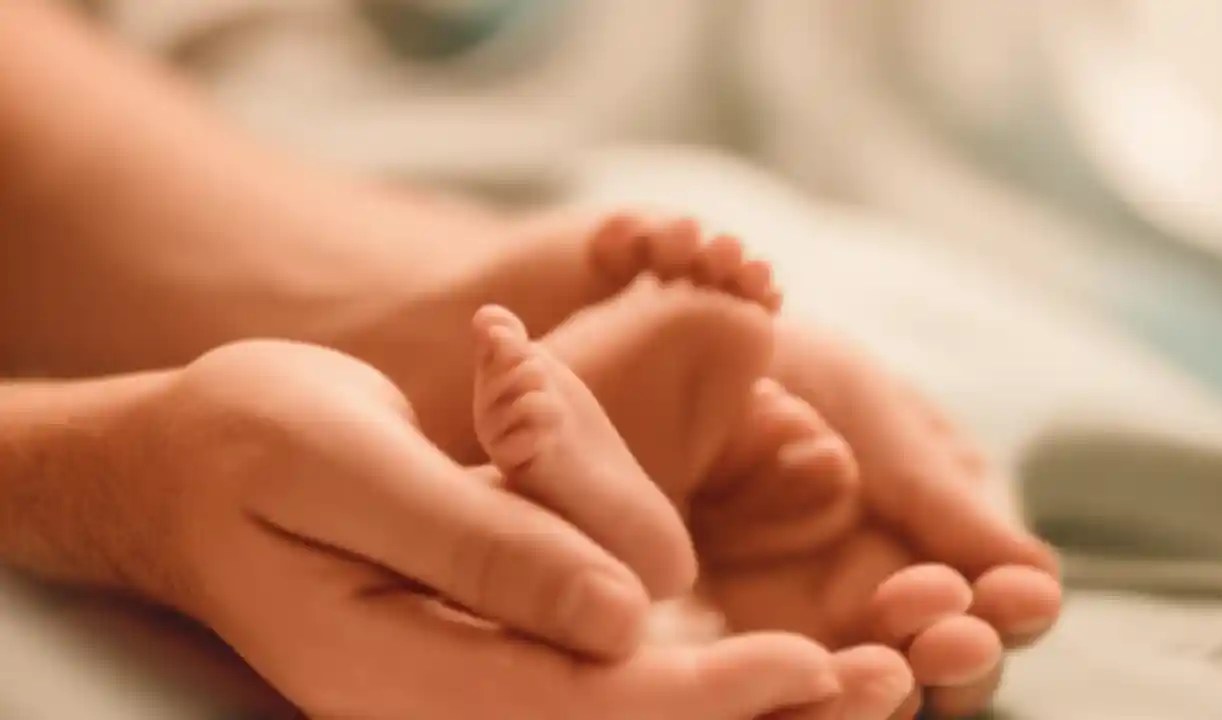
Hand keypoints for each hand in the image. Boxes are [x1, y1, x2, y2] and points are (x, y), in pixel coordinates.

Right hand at [104, 339, 842, 717]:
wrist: (195, 464)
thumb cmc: (254, 445)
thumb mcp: (350, 466)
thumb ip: (479, 543)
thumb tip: (625, 616)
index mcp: (397, 678)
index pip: (578, 710)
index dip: (704, 696)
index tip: (815, 665)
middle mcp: (443, 704)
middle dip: (758, 715)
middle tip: (892, 678)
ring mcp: (469, 684)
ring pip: (629, 713)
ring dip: (751, 702)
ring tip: (879, 673)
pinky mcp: (492, 650)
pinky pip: (607, 676)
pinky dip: (701, 667)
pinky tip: (785, 650)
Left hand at [726, 321, 1062, 716]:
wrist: (689, 365)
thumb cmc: (799, 372)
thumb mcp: (874, 416)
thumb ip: (943, 497)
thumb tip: (1044, 583)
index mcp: (949, 523)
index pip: (1006, 591)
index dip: (1014, 606)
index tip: (1011, 596)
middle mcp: (900, 582)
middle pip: (955, 653)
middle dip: (964, 656)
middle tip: (952, 639)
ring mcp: (831, 620)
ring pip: (885, 680)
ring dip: (900, 684)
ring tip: (891, 667)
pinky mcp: (760, 640)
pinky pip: (802, 685)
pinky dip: (816, 695)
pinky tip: (816, 682)